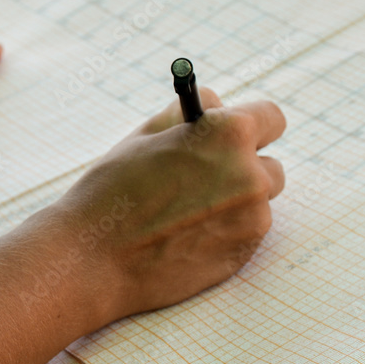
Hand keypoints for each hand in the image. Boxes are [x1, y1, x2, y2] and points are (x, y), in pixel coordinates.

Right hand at [51, 87, 285, 322]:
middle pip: (269, 164)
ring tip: (184, 211)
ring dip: (235, 202)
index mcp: (228, 134)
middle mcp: (251, 175)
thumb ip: (187, 116)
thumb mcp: (145, 135)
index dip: (251, 123)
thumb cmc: (112, 190)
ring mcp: (252, 220)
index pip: (271, 117)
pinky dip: (224, 231)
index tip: (235, 133)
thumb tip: (214, 106)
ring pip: (257, 203)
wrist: (93, 258)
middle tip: (205, 176)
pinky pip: (245, 233)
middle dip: (243, 167)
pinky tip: (184, 235)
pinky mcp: (244, 255)